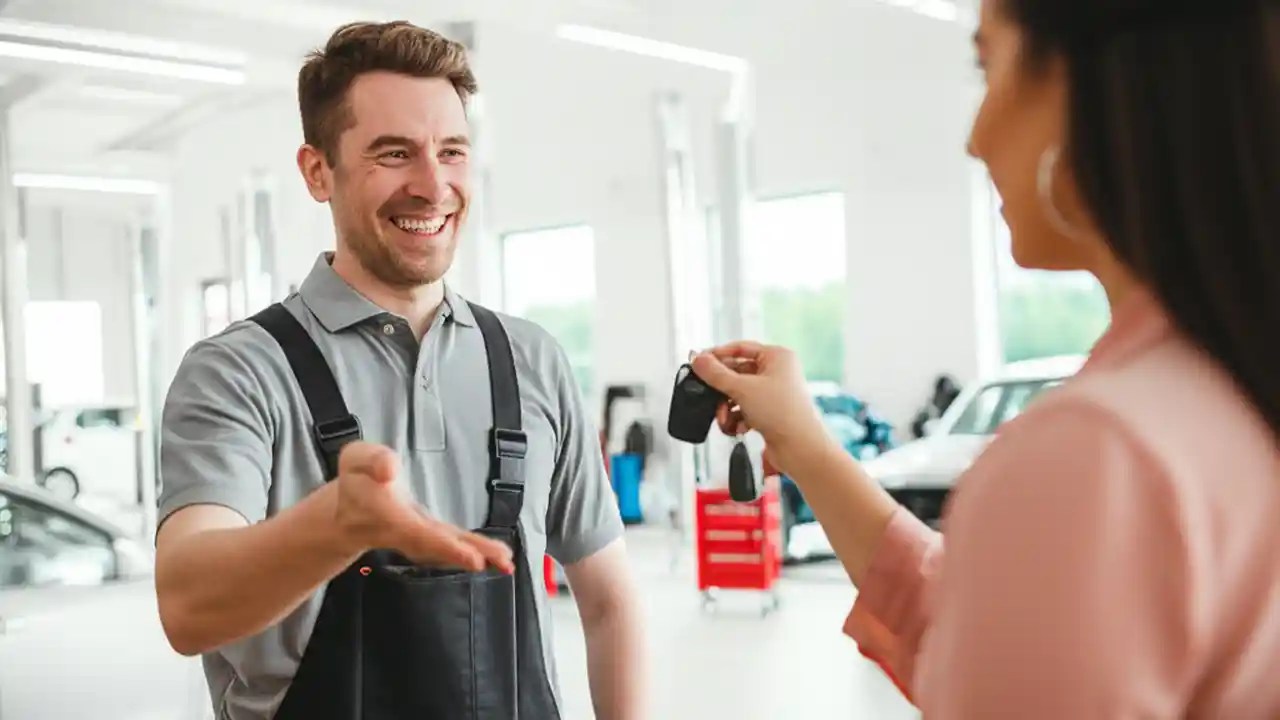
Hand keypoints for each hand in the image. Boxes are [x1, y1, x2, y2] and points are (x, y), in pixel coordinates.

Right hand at [333, 441, 514, 573]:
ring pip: (447, 550)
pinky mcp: (430, 537)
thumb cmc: (356, 479)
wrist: (346, 512)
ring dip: (477, 556)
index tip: (471, 556)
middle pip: (436, 547)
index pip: (417, 533)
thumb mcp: (356, 458)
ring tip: (506, 561)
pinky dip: (476, 552)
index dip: (443, 544)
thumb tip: (389, 470)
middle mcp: (405, 533)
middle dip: (465, 554)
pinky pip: (453, 547)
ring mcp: (419, 538)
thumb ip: (372, 460)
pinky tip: (499, 557)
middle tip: (499, 561)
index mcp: (387, 515)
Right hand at [690, 342, 829, 472]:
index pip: (740, 348)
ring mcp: (775, 393)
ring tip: (724, 419)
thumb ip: (716, 374)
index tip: (699, 362)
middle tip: (706, 396)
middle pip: (738, 373)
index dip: (718, 355)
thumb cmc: (782, 413)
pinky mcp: (771, 412)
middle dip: (722, 390)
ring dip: (727, 407)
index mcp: (777, 356)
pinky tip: (736, 428)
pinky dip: (738, 418)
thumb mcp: (742, 389)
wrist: (800, 448)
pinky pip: (746, 409)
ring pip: (739, 394)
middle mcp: (777, 372)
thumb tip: (698, 359)